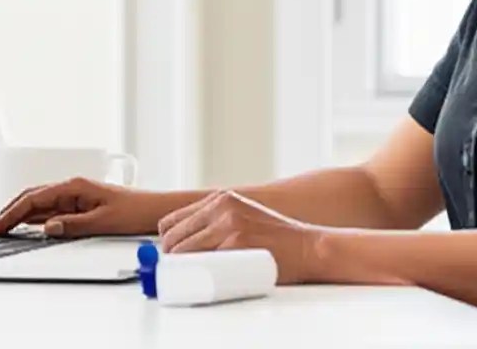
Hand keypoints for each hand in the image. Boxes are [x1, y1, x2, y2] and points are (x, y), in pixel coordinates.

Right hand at [0, 177, 155, 238]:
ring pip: (38, 206)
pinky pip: (49, 212)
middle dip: (7, 214)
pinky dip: (32, 220)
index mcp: (75, 186)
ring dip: (17, 217)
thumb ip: (73, 225)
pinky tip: (22, 229)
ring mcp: (74, 198)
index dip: (10, 213)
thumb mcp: (104, 221)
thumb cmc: (136, 211)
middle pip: (30, 200)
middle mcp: (72, 189)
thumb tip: (47, 228)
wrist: (156, 210)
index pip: (33, 199)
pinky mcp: (79, 207)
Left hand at [157, 190, 323, 284]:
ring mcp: (227, 224)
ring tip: (190, 276)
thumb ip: (219, 222)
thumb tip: (188, 243)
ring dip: (180, 266)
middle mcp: (221, 206)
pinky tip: (201, 277)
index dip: (168, 242)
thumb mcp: (244, 216)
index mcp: (221, 199)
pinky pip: (200, 261)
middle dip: (170, 257)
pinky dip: (196, 272)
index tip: (172, 257)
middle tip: (179, 271)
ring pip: (181, 250)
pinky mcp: (235, 243)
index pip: (173, 220)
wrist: (308, 246)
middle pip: (171, 236)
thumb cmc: (278, 238)